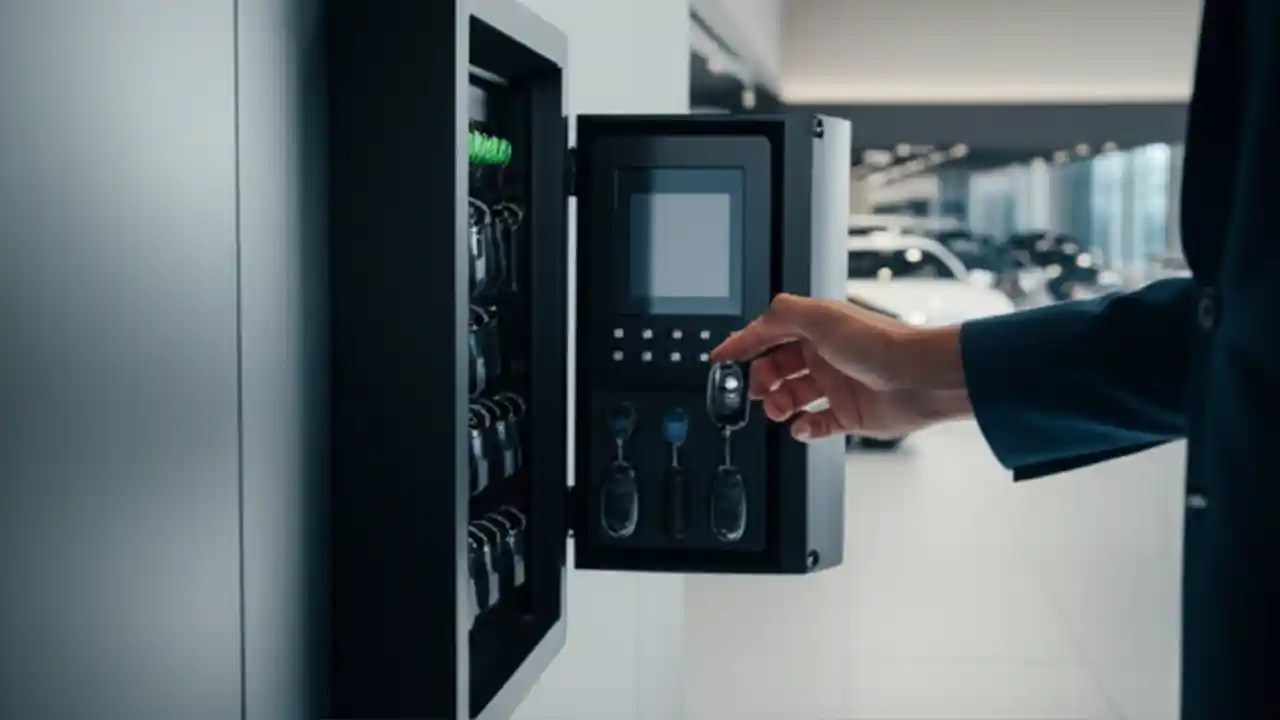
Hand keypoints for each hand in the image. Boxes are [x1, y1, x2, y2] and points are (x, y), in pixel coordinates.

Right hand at [710, 294, 971, 440]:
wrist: (920, 378)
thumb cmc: (880, 344)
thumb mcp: (819, 316)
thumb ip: (779, 316)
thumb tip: (751, 328)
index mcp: (816, 328)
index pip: (769, 334)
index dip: (743, 345)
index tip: (722, 359)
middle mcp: (825, 354)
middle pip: (777, 368)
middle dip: (761, 380)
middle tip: (758, 390)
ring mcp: (837, 384)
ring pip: (792, 397)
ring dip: (778, 404)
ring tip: (779, 410)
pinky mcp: (849, 413)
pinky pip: (816, 423)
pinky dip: (803, 427)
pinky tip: (801, 426)